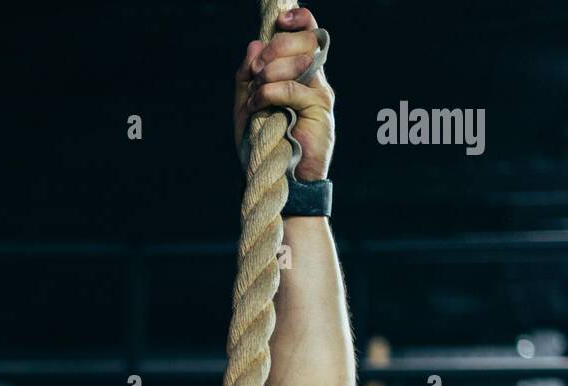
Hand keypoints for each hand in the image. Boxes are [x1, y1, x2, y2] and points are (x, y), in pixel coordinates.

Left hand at [233, 6, 333, 181]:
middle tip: (256, 69)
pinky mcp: (320, 110)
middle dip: (276, 47)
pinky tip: (257, 105)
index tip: (279, 21)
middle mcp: (316, 79)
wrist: (280, 184)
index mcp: (303, 74)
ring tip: (255, 94)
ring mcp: (321, 94)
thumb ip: (247, 78)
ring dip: (269, 72)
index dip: (297, 19)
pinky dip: (269, 93)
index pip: (309, 33)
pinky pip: (291, 88)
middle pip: (305, 40)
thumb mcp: (247, 108)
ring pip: (299, 61)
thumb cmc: (266, 148)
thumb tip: (254, 44)